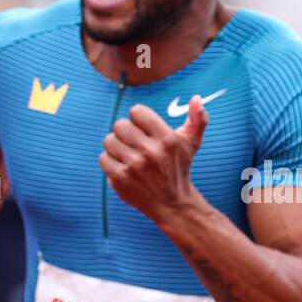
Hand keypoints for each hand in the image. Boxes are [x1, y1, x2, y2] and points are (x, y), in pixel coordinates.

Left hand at [99, 96, 206, 221]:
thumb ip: (197, 119)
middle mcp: (150, 152)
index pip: (136, 111)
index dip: (139, 119)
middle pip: (120, 124)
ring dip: (116, 146)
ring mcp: (134, 166)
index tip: (144, 129)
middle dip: (126, 132)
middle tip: (134, 142)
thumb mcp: (192, 143)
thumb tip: (196, 98)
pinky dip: (110, 161)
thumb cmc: (179, 168)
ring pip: (109, 140)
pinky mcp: (120, 179)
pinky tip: (123, 166)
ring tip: (128, 154)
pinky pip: (103, 158)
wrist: (172, 204)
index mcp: (167, 139)